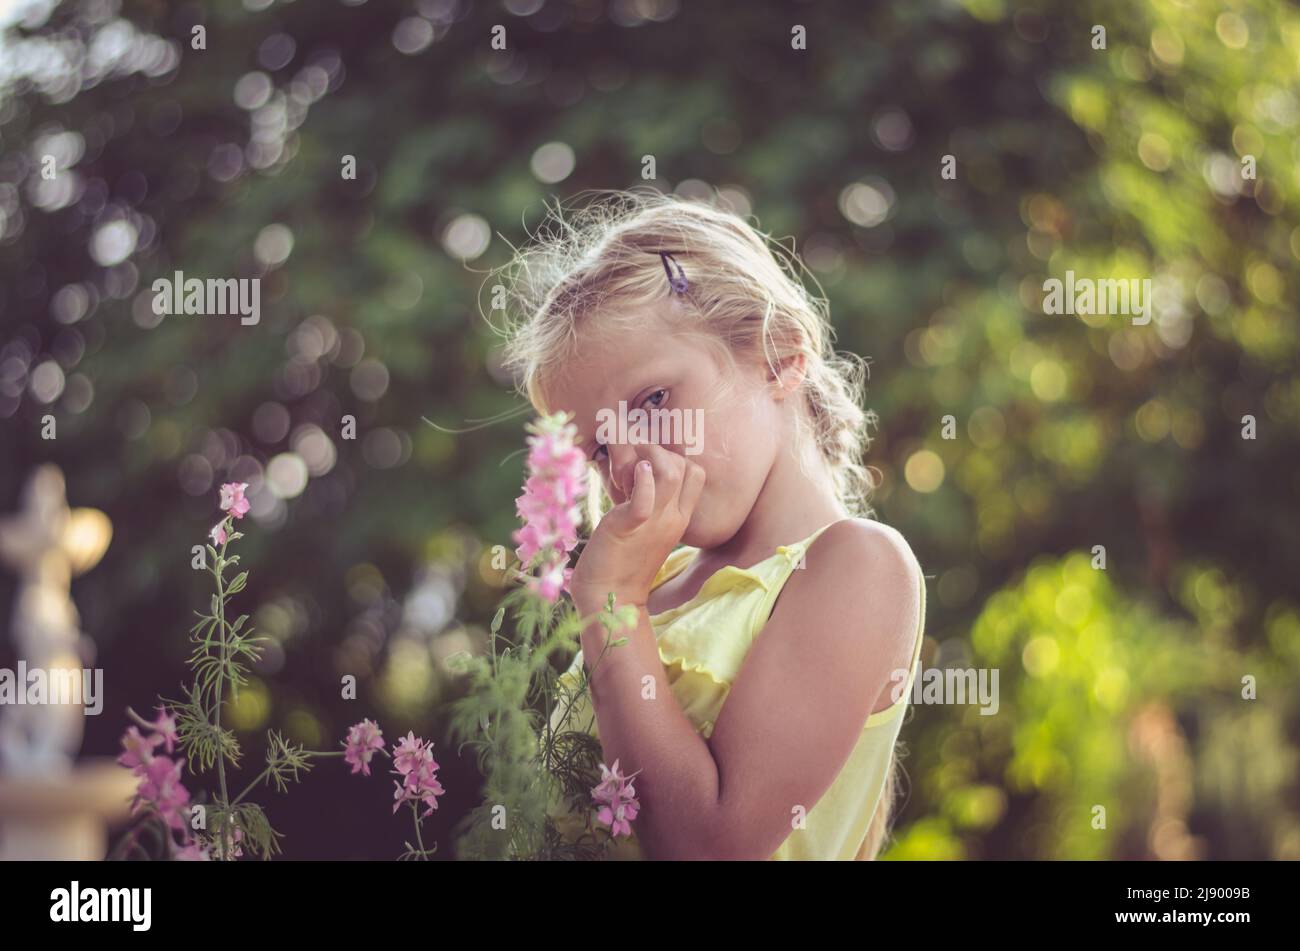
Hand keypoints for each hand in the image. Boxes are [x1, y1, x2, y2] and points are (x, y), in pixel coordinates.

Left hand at [569, 443, 706, 613]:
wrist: (611, 599)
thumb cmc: (622, 561)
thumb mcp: (645, 529)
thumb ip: (649, 506)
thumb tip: (640, 479)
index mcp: (679, 519)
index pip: (697, 473)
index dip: (677, 456)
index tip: (649, 458)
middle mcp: (672, 518)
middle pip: (689, 468)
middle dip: (663, 450)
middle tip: (636, 457)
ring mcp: (654, 522)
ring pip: (671, 473)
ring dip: (650, 456)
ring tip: (631, 462)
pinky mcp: (630, 526)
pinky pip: (645, 495)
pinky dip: (640, 477)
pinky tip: (627, 475)